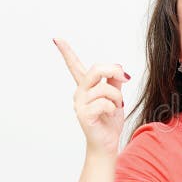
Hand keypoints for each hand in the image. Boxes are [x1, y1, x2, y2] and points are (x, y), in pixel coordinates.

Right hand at [53, 38, 130, 155]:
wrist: (107, 143)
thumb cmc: (110, 121)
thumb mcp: (116, 97)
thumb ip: (115, 81)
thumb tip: (118, 68)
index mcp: (86, 86)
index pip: (75, 66)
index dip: (66, 52)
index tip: (57, 38)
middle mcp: (80, 92)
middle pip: (96, 69)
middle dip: (114, 71)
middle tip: (124, 79)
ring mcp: (80, 103)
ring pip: (105, 88)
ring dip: (118, 98)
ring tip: (117, 107)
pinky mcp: (84, 114)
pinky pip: (105, 103)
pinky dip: (114, 108)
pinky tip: (110, 115)